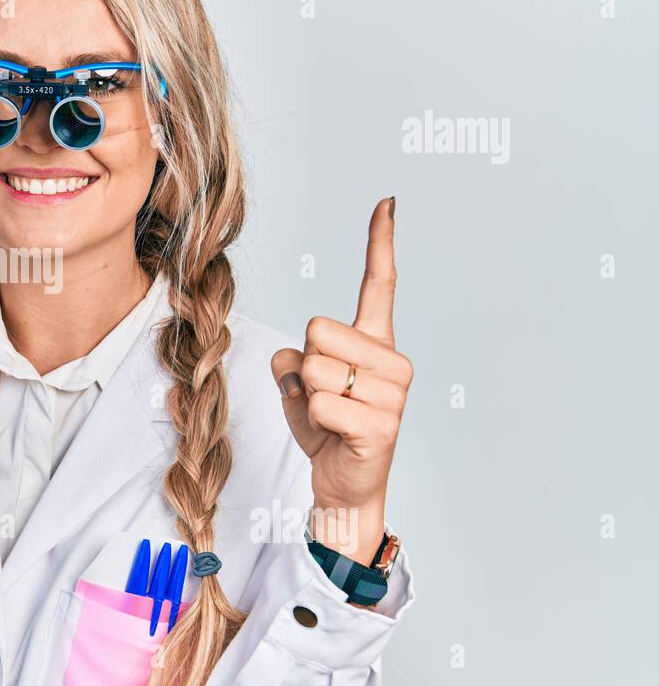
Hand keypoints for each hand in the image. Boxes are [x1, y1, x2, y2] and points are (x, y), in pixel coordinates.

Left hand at [270, 197, 411, 565]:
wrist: (342, 482)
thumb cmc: (325, 428)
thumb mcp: (298, 384)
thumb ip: (293, 359)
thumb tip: (297, 359)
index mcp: (375, 343)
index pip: (378, 285)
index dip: (380, 244)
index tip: (386, 203)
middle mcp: (393, 361)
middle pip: (317, 329)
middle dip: (305, 365)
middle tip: (323, 396)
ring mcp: (392, 394)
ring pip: (315, 367)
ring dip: (306, 396)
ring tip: (328, 418)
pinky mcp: (381, 425)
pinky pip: (321, 402)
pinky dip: (311, 419)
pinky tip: (333, 435)